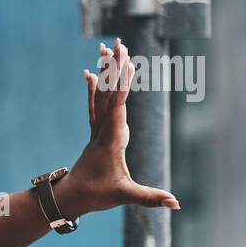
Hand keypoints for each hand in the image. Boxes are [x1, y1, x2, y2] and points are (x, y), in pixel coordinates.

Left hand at [55, 37, 180, 218]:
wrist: (70, 198)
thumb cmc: (97, 196)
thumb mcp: (125, 196)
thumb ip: (150, 198)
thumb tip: (175, 203)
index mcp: (112, 139)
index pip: (118, 105)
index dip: (123, 84)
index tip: (127, 62)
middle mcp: (103, 130)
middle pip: (109, 93)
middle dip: (115, 68)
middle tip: (118, 43)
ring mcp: (97, 130)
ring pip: (101, 95)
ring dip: (105, 73)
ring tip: (105, 49)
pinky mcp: (96, 134)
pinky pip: (95, 106)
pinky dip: (94, 89)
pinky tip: (91, 74)